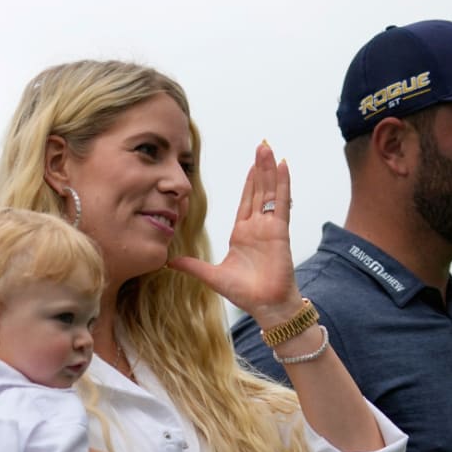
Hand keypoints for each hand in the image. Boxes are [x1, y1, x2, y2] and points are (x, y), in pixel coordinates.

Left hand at [168, 141, 304, 327]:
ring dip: (269, 169)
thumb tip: (168, 262)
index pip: (246, 201)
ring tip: (268, 148)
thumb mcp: (211, 275)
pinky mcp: (279, 231)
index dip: (249, 182)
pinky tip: (283, 166)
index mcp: (242, 234)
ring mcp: (269, 227)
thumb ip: (191, 266)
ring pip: (269, 191)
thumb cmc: (244, 293)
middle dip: (260, 168)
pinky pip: (280, 202)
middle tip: (261, 145)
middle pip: (259, 190)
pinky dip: (282, 184)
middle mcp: (257, 227)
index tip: (252, 164)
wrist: (264, 306)